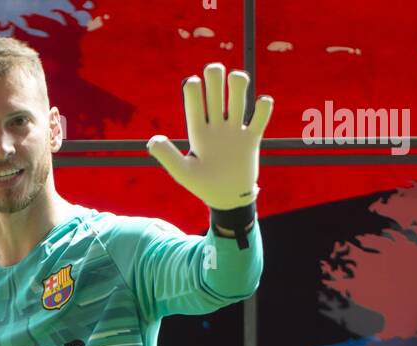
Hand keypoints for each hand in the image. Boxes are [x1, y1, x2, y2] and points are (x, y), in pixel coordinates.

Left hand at [147, 63, 272, 209]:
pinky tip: (261, 106)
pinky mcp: (252, 137)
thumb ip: (167, 156)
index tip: (194, 87)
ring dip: (238, 81)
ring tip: (238, 85)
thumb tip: (152, 141)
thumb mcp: (183, 173)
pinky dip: (264, 105)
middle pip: (216, 83)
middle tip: (216, 80)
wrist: (228, 200)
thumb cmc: (203, 187)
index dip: (193, 85)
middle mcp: (216, 123)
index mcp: (197, 128)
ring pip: (238, 90)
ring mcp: (235, 128)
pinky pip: (261, 113)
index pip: (193, 94)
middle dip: (215, 74)